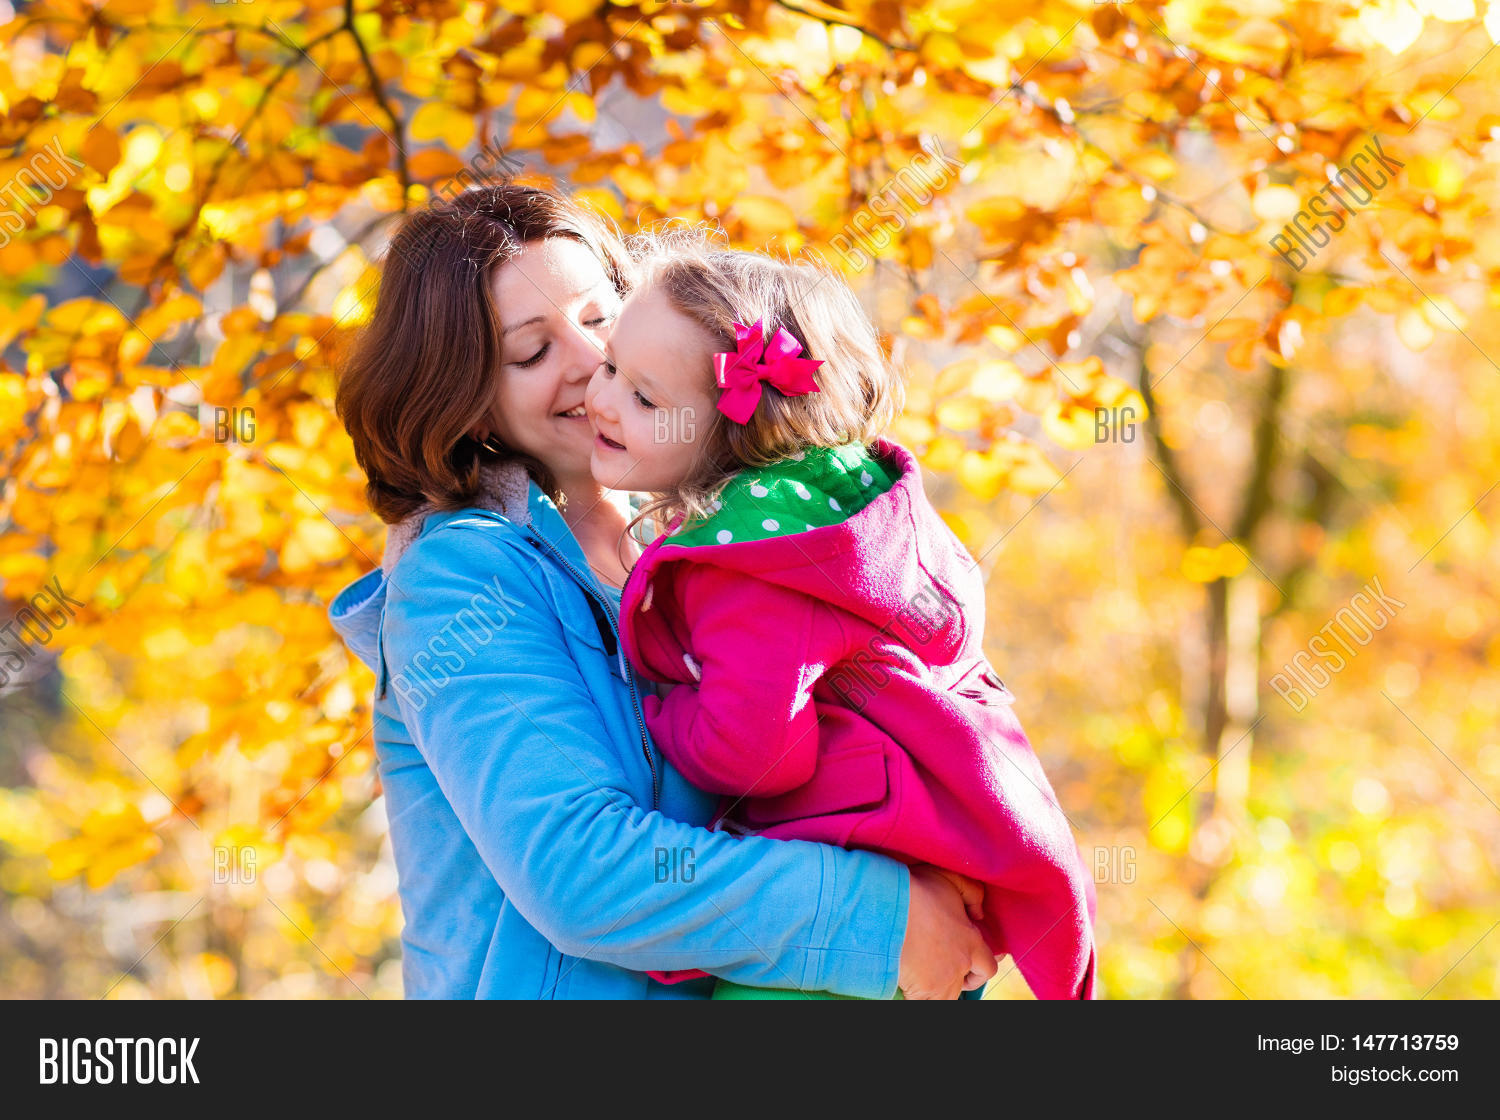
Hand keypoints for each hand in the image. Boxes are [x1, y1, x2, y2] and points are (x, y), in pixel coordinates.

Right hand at [897, 865, 996, 999]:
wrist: (888, 907)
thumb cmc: (916, 890)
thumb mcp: (949, 878)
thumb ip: (972, 893)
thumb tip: (979, 913)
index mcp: (971, 941)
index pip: (988, 966)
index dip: (980, 969)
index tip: (971, 967)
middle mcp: (960, 965)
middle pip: (966, 985)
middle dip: (958, 981)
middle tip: (942, 971)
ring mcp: (941, 981)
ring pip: (946, 997)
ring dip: (937, 990)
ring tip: (923, 978)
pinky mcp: (921, 990)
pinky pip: (924, 1002)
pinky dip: (918, 997)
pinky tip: (910, 989)